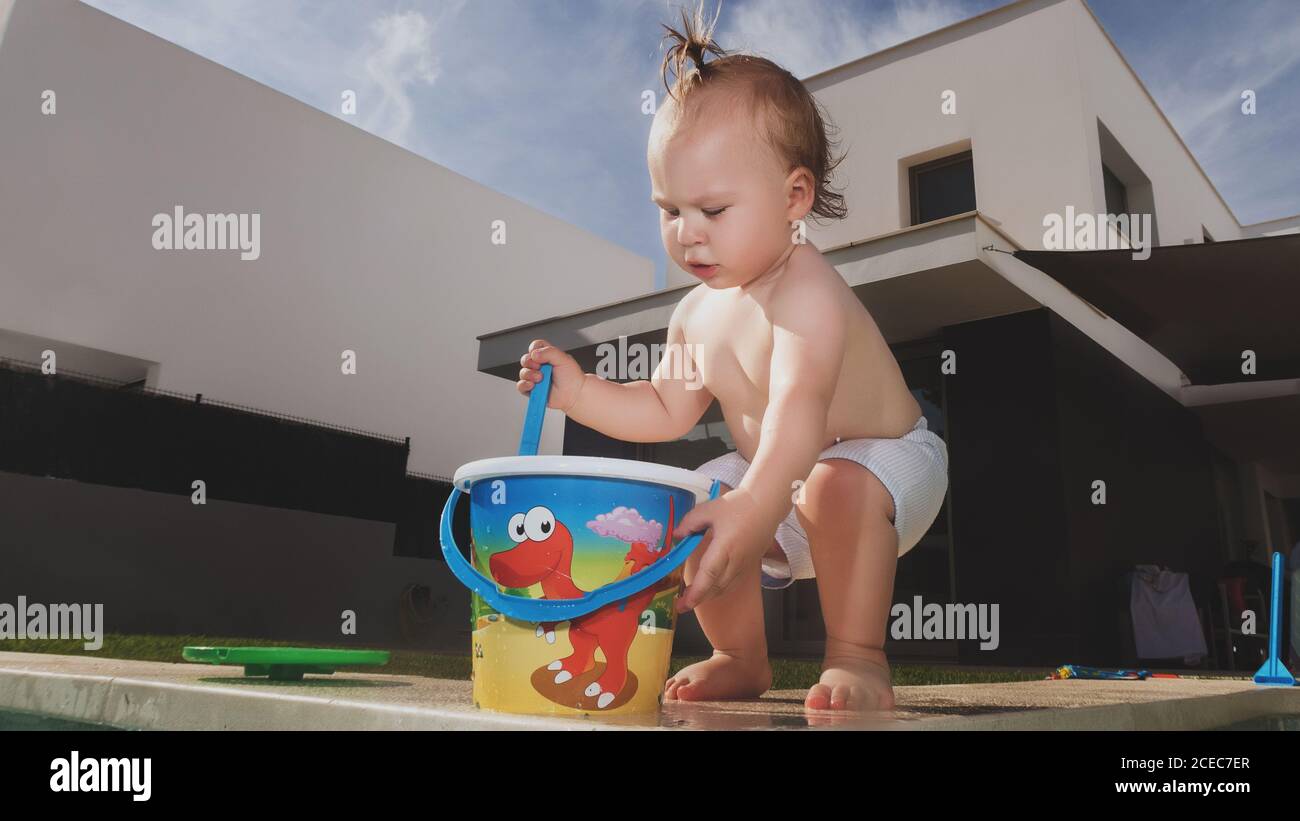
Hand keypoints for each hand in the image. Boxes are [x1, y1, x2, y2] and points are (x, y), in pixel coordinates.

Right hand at [518, 339, 586, 412]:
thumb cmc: (572, 378)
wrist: (575, 394)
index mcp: (547, 356)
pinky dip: (525, 385)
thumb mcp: (563, 358)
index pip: (535, 347)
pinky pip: (521, 386)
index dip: (534, 349)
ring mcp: (535, 378)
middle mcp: (540, 367)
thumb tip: (534, 354)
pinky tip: (533, 385)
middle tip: (539, 367)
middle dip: (530, 363)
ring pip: (523, 373)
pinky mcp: (532, 390)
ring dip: (529, 375)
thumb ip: (549, 352)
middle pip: (525, 359)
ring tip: (540, 379)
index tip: (538, 354)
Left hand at [671, 488, 779, 613]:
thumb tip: (677, 536)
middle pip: (716, 588)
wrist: (767, 505)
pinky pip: (733, 583)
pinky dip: (720, 589)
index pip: (708, 576)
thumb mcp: (710, 509)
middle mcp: (736, 561)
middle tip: (681, 606)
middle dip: (698, 599)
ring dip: (709, 595)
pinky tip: (712, 588)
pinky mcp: (750, 565)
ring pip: (725, 588)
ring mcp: (745, 565)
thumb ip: (690, 523)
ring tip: (693, 598)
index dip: (696, 593)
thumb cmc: (739, 505)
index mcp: (725, 547)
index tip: (684, 604)